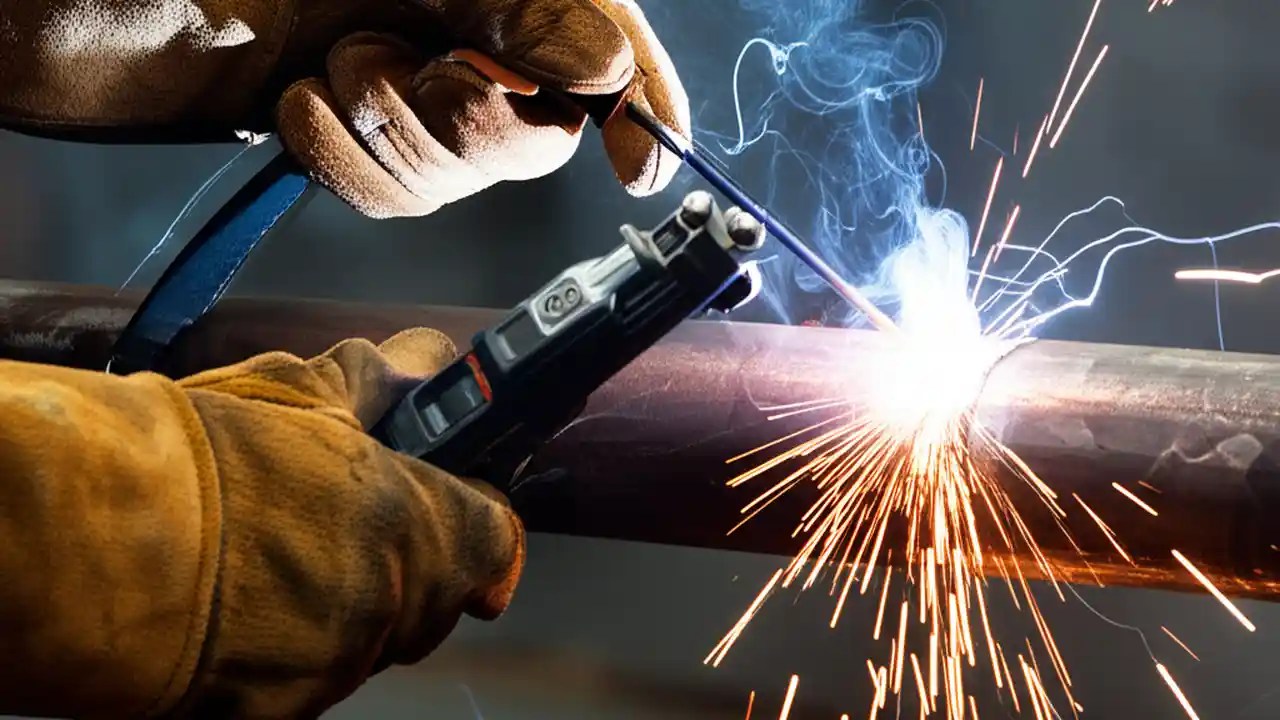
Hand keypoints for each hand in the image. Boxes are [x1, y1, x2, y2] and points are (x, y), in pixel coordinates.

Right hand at [173, 328, 524, 716]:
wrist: (90, 537)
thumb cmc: (195, 457)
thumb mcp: (299, 389)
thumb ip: (381, 380)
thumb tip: (428, 358)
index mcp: (412, 523)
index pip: (492, 542)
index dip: (478, 522)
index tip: (460, 511)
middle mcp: (388, 606)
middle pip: (432, 597)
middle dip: (403, 564)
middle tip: (337, 524)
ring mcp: (334, 667)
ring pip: (370, 639)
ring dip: (343, 606)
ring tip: (273, 560)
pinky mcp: (278, 712)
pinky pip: (311, 680)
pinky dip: (289, 651)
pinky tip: (245, 608)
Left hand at [276, 0, 689, 216]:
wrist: (132, 12)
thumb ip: (529, 8)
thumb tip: (607, 70)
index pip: (604, 50)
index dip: (639, 109)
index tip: (641, 165)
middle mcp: (470, 43)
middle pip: (537, 138)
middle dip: (476, 122)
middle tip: (427, 72)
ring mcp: (414, 101)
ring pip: (458, 180)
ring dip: (389, 132)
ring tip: (336, 67)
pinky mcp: (362, 147)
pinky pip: (392, 199)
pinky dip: (345, 160)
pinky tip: (304, 104)